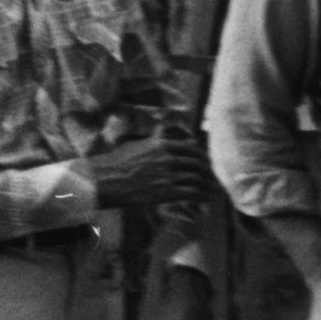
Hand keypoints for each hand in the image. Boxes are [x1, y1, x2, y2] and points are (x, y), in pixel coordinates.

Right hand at [90, 129, 210, 212]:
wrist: (107, 180)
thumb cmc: (118, 161)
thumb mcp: (139, 143)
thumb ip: (155, 135)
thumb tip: (163, 121)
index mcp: (162, 145)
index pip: (190, 149)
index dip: (201, 156)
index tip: (206, 161)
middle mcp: (168, 159)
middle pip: (197, 164)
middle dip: (207, 171)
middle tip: (212, 176)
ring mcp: (168, 176)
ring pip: (196, 179)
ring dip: (208, 185)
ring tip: (213, 189)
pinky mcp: (166, 192)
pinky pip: (190, 193)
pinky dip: (202, 196)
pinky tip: (207, 198)